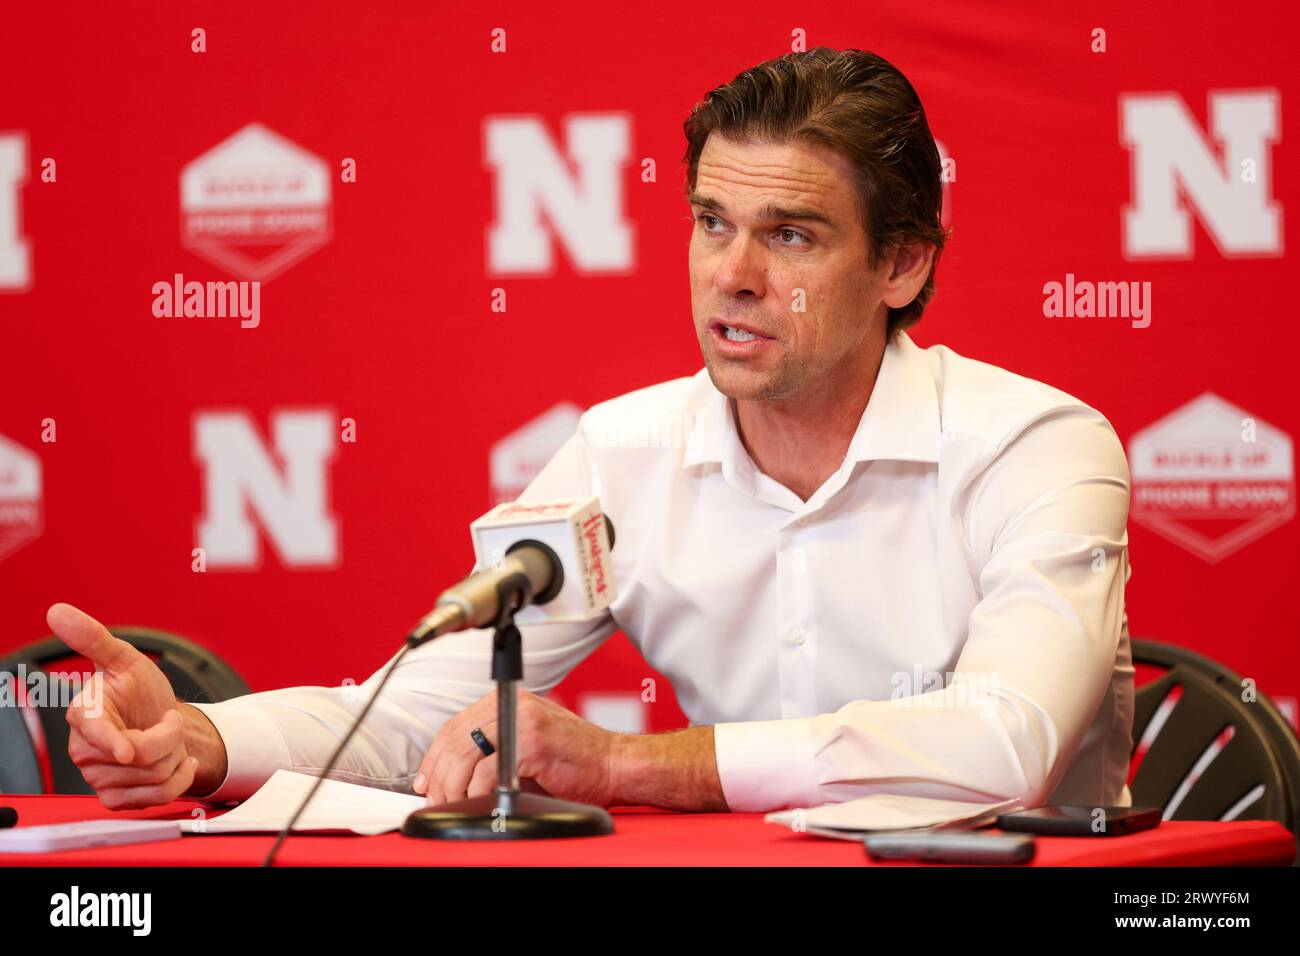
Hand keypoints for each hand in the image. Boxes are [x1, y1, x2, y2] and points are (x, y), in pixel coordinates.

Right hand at [48, 602, 197, 808]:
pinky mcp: (115, 797)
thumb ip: (94, 638)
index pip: (91, 731)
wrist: (161, 721)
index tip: (127, 749)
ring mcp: (98, 776)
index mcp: (84, 713)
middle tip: (166, 722)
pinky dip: (177, 781)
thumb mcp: (126, 659)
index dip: (110, 741)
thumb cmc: (141, 691)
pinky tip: (175, 764)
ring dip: (174, 758)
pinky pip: (154, 799)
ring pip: (151, 778)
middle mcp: (85, 748)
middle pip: (139, 756)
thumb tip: (58, 611)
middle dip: (169, 738)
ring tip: (168, 743)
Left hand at [412, 688, 616, 806]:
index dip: (435, 757)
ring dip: (454, 786)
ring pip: (466, 751)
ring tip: (455, 804)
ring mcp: (522, 719)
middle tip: (436, 800)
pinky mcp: (532, 740)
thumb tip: (450, 778)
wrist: (615, 765)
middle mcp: (513, 704)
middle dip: (439, 775)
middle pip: (455, 736)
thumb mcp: (525, 749)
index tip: (426, 782)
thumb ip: (492, 754)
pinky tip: (482, 801)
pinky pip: (489, 768)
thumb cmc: (574, 763)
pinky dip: (479, 790)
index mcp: (509, 702)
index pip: (456, 725)